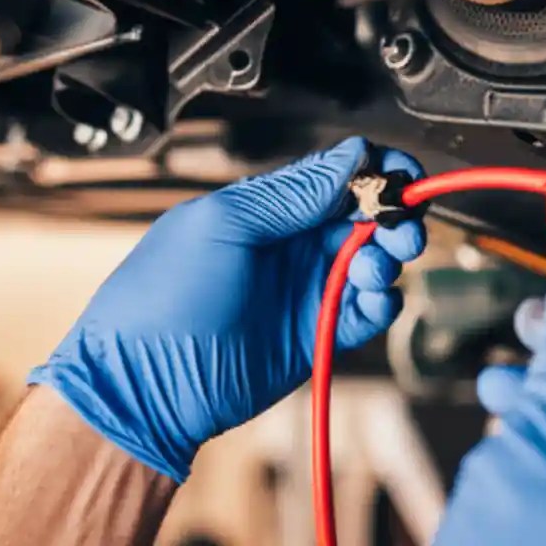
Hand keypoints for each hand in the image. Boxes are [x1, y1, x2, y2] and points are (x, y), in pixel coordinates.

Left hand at [28, 137, 425, 481]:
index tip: (402, 174)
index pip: (334, 175)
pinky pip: (366, 311)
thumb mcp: (222, 225)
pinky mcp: (317, 334)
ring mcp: (305, 290)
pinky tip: (373, 300)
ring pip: (373, 262)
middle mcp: (291, 245)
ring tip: (373, 270)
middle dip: (392, 216)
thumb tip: (350, 156)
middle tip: (400, 227)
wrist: (143, 388)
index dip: (376, 170)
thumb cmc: (161, 301)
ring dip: (388, 259)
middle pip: (365, 217)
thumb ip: (291, 193)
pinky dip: (382, 302)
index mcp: (267, 207)